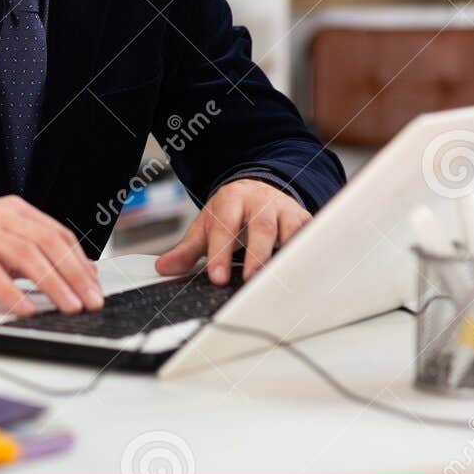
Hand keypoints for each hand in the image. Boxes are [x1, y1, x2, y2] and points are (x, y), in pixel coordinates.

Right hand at [0, 196, 103, 315]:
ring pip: (26, 256)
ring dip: (53, 285)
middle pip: (48, 243)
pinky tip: (26, 309)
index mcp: (13, 210)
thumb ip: (30, 255)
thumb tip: (74, 275)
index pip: (58, 233)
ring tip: (68, 307)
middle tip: (91, 301)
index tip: (95, 287)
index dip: (81, 261)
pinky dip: (12, 293)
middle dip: (74, 275)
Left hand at [155, 179, 310, 283]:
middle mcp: (261, 202)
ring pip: (291, 232)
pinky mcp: (304, 220)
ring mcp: (285, 210)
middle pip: (262, 228)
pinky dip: (307, 254)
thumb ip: (187, 250)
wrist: (257, 190)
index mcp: (231, 200)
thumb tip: (164, 268)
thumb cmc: (231, 214)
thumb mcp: (206, 227)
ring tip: (278, 282)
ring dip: (286, 257)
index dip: (221, 252)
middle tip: (249, 281)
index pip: (225, 226)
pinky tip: (301, 274)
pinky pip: (310, 237)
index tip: (217, 277)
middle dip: (257, 255)